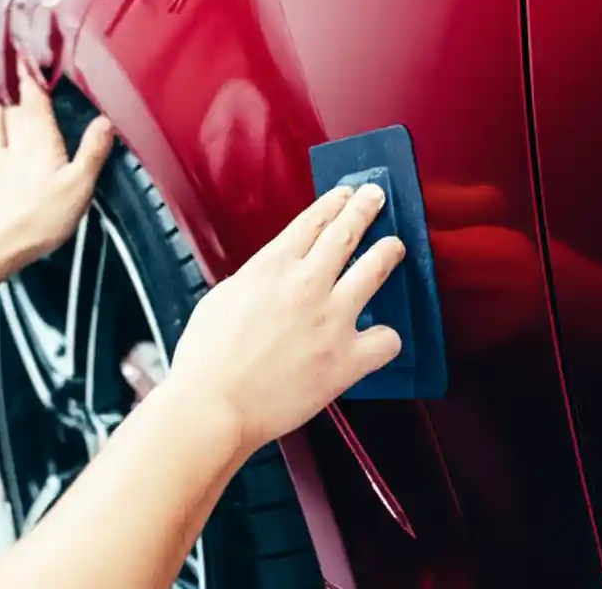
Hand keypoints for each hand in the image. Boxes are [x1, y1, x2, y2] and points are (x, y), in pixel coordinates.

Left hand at [0, 61, 113, 264]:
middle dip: (24, 85)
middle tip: (26, 65)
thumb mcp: (80, 184)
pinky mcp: (3, 175)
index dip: (32, 76)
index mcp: (42, 141)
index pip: (35, 99)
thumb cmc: (43, 216)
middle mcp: (22, 144)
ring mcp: (9, 159)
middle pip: (21, 106)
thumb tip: (106, 121)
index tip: (28, 54)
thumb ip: (93, 150)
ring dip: (12, 101)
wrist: (6, 242)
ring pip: (8, 120)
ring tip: (14, 87)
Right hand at [159, 184, 406, 451]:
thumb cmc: (206, 360)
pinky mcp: (346, 358)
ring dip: (389, 251)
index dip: (334, 203)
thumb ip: (255, 279)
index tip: (346, 194)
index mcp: (272, 267)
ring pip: (376, 268)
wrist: (214, 407)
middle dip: (366, 208)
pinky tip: (381, 339)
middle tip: (376, 197)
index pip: (313, 221)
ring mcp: (332, 319)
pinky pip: (386, 339)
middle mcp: (306, 284)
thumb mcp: (223, 298)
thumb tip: (274, 274)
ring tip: (395, 246)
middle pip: (347, 232)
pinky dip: (386, 338)